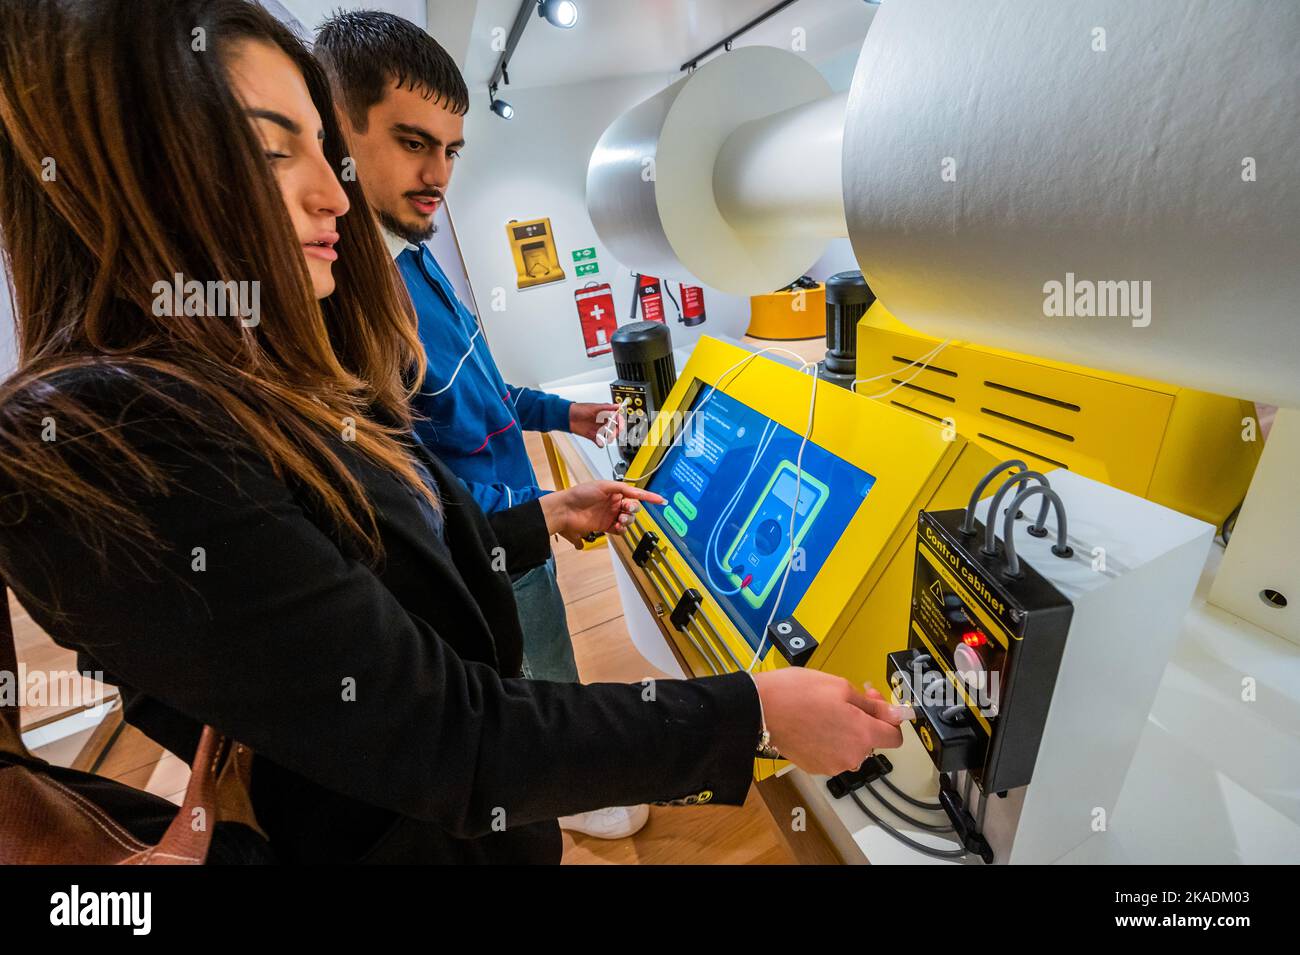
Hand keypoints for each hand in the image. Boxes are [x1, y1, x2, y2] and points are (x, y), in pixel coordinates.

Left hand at [539, 480, 664, 546]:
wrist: (566, 510)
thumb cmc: (580, 494)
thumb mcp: (603, 485)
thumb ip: (622, 488)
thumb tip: (637, 492)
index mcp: (615, 491)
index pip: (636, 494)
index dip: (649, 497)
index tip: (660, 500)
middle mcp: (614, 503)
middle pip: (634, 508)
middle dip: (633, 509)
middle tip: (626, 509)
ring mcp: (610, 515)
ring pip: (628, 520)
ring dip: (628, 520)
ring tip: (620, 519)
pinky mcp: (605, 526)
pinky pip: (620, 530)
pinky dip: (621, 529)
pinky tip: (617, 526)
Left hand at [570, 402, 621, 441]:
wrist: (567, 417)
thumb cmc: (579, 409)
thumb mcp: (594, 407)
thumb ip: (606, 407)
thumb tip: (617, 406)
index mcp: (604, 414)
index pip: (616, 419)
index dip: (619, 422)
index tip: (619, 425)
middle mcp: (602, 422)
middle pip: (614, 429)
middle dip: (615, 431)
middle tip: (612, 432)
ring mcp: (597, 429)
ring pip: (608, 436)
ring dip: (609, 438)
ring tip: (605, 437)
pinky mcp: (592, 436)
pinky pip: (599, 442)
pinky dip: (601, 443)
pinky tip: (600, 442)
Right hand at [751, 669, 911, 776]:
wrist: (760, 709)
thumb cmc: (796, 694)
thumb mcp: (841, 687)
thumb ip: (873, 705)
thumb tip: (896, 714)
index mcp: (863, 735)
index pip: (896, 737)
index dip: (889, 718)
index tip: (879, 706)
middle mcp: (851, 756)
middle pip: (872, 741)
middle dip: (864, 720)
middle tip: (847, 700)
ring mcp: (833, 765)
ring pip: (851, 748)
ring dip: (845, 731)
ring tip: (825, 710)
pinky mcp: (816, 767)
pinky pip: (833, 754)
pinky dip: (829, 740)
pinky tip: (814, 723)